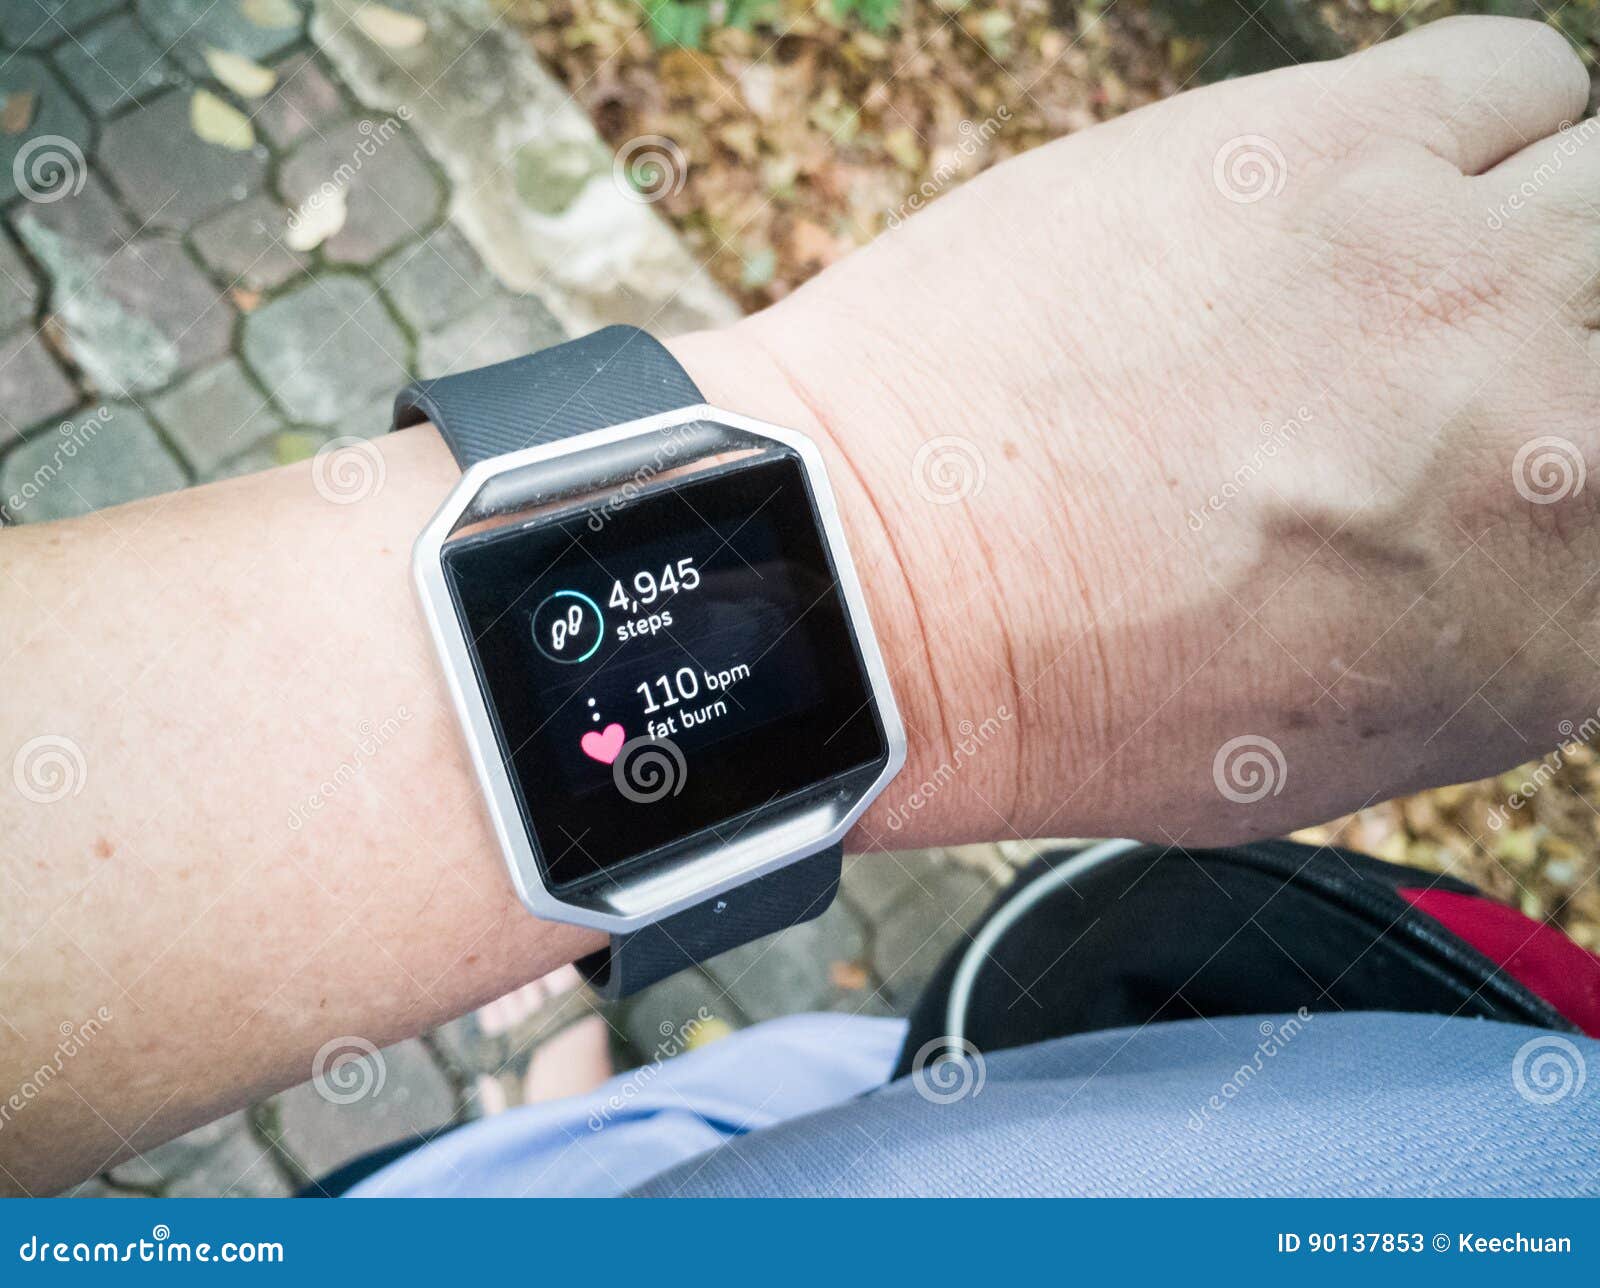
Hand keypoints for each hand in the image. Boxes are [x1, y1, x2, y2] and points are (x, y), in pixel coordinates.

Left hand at [677, 15, 1599, 846]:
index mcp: (1554, 637)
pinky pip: (1515, 75)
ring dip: (1541, 223)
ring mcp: (1462, 284)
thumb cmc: (1057, 688)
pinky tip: (1362, 191)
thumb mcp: (1321, 752)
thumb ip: (1493, 653)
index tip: (1524, 447)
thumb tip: (1552, 570)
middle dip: (1567, 345)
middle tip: (1463, 355)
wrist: (873, 582)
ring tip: (1410, 274)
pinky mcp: (1342, 149)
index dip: (1578, 474)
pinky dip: (1464, 128)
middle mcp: (1557, 454)